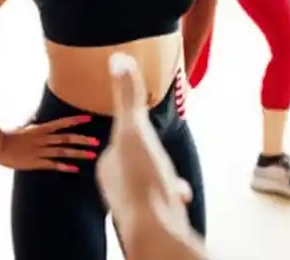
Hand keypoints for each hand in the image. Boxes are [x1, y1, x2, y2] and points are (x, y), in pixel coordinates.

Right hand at [0, 115, 98, 172]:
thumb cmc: (10, 138)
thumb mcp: (26, 129)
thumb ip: (37, 127)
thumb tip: (43, 124)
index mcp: (40, 129)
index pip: (61, 123)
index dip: (76, 120)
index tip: (89, 118)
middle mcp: (42, 139)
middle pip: (66, 138)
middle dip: (83, 139)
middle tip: (96, 141)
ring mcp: (40, 151)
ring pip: (63, 151)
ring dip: (78, 153)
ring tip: (92, 155)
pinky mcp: (35, 162)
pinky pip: (52, 164)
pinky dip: (64, 166)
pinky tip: (74, 169)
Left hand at [98, 54, 194, 233]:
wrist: (156, 230)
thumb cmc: (143, 180)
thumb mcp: (134, 130)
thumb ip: (127, 96)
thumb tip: (118, 58)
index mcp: (108, 165)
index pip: (121, 139)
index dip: (136, 133)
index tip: (145, 133)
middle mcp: (116, 187)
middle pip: (138, 161)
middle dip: (154, 158)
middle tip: (161, 157)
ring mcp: (134, 205)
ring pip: (153, 182)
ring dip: (165, 176)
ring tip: (173, 178)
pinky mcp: (153, 219)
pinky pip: (164, 200)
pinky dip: (173, 193)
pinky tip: (181, 194)